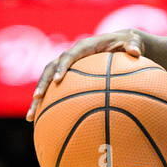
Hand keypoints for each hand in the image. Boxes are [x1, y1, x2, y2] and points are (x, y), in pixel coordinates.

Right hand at [26, 29, 145, 121]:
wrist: (122, 43)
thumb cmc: (128, 44)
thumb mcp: (133, 42)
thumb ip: (133, 46)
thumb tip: (136, 52)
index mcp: (84, 47)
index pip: (69, 56)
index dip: (63, 67)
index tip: (58, 80)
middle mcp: (72, 56)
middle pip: (50, 69)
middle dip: (42, 84)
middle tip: (37, 99)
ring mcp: (68, 67)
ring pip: (47, 81)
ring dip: (38, 99)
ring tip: (31, 117)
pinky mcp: (69, 77)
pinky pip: (56, 91)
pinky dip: (49, 105)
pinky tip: (44, 123)